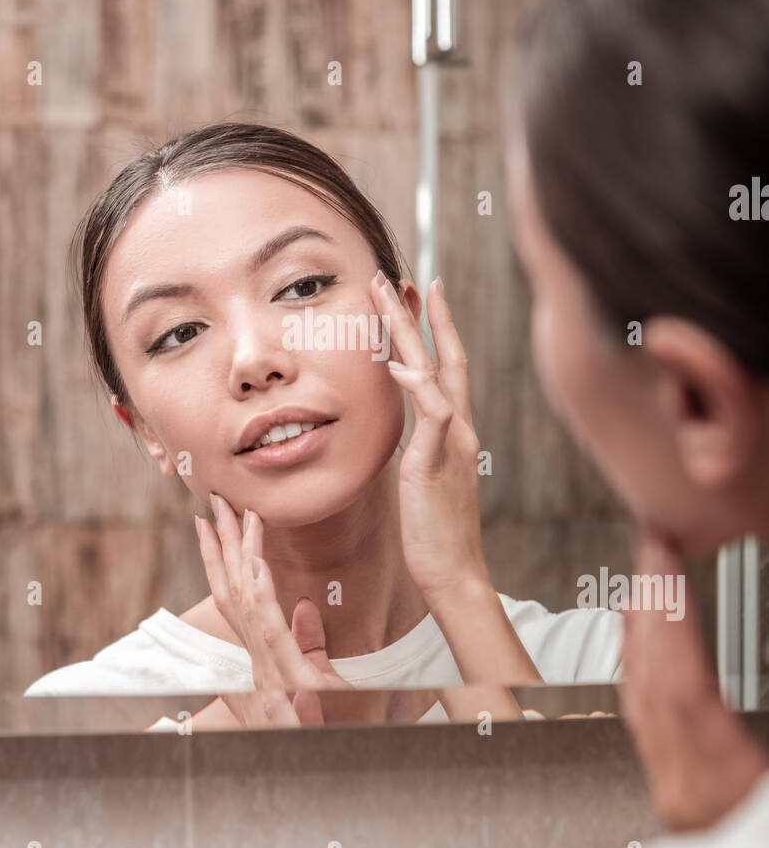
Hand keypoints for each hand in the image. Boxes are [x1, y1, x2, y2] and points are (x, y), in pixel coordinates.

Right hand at [196, 494, 351, 725]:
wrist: (321, 767)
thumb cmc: (323, 732)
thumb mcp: (318, 684)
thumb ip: (308, 644)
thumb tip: (306, 604)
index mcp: (261, 660)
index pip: (236, 599)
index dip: (220, 560)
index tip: (210, 523)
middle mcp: (255, 661)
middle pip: (232, 590)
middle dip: (221, 543)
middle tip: (212, 501)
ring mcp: (266, 670)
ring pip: (244, 599)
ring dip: (236, 553)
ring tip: (231, 513)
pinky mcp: (286, 680)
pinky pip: (269, 628)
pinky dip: (259, 593)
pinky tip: (255, 561)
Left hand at [371, 271, 486, 600]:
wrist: (453, 570)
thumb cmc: (435, 530)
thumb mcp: (425, 476)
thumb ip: (422, 445)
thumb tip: (410, 427)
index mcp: (456, 429)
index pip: (448, 366)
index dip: (436, 327)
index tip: (422, 292)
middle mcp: (460, 427)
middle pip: (444, 357)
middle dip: (420, 314)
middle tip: (399, 276)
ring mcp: (453, 443)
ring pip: (435, 374)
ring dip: (410, 333)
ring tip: (386, 298)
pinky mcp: (438, 462)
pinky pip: (433, 417)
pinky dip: (419, 389)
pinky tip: (400, 369)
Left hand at [621, 531, 768, 830]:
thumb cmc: (767, 841)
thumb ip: (765, 702)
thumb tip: (760, 644)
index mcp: (722, 784)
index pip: (680, 683)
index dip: (669, 616)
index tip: (662, 564)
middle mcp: (689, 791)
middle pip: (652, 684)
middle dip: (650, 611)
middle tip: (651, 555)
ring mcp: (678, 796)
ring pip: (642, 702)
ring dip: (642, 636)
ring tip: (645, 585)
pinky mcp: (678, 799)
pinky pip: (645, 725)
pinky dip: (641, 673)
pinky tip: (644, 645)